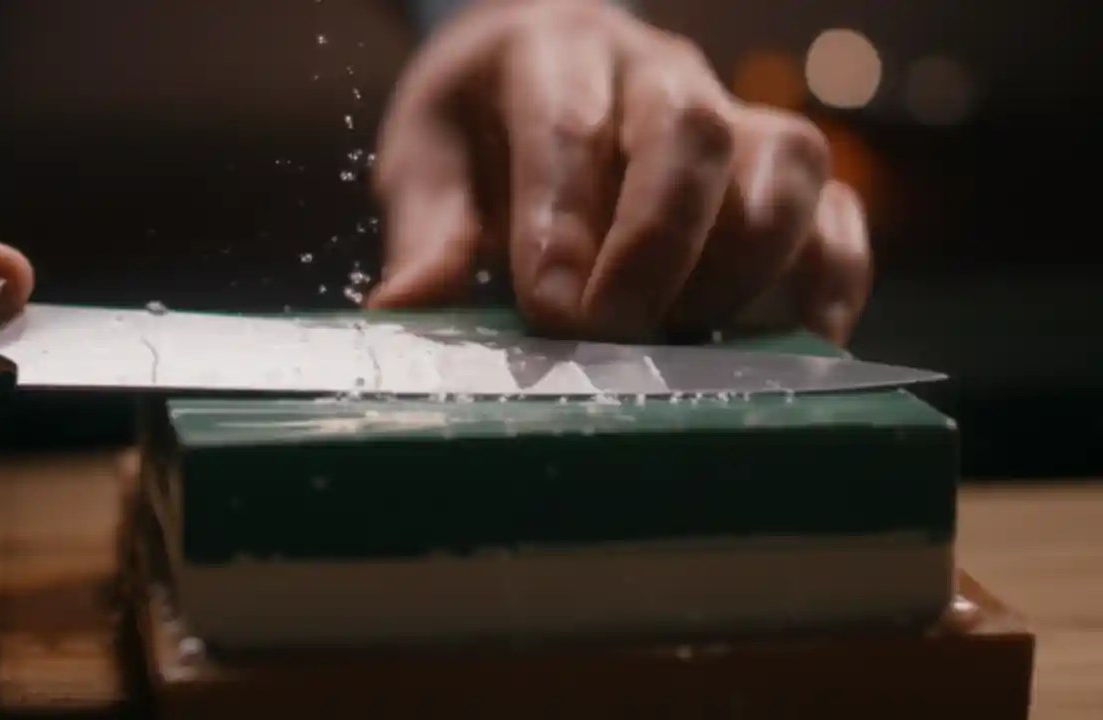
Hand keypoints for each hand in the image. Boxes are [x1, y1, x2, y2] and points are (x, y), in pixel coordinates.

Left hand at [368, 0, 870, 344]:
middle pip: (691, 133)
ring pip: (783, 161)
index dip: (565, 218)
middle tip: (615, 336)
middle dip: (658, 244)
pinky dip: (830, 280)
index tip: (551, 312)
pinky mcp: (780, 170)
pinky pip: (837, 211)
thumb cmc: (481, 125)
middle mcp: (656, 71)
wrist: (544, 71)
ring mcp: (733, 113)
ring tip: (685, 338)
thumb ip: (426, 229)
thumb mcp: (429, 158)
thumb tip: (404, 312)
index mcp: (554, 52)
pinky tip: (799, 345)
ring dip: (744, 264)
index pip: (569, 123)